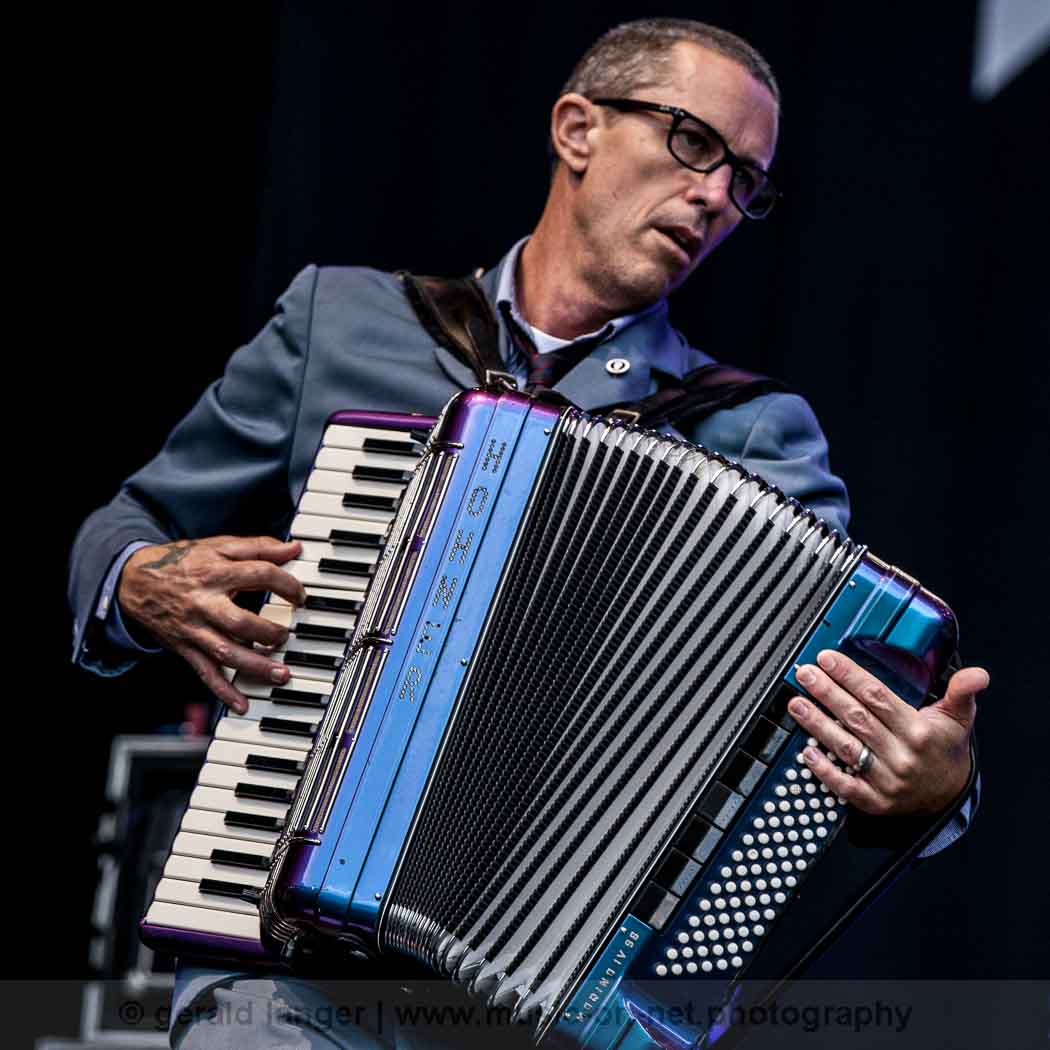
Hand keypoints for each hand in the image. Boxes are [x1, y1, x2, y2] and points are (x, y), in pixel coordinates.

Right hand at [118, 535, 306, 712]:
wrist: (134, 580)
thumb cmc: (181, 562)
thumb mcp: (218, 546)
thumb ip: (258, 547)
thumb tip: (293, 548)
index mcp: (216, 573)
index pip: (259, 575)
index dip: (286, 585)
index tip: (299, 596)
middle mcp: (205, 603)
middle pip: (240, 621)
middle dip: (269, 632)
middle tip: (287, 636)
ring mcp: (194, 629)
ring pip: (226, 652)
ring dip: (255, 666)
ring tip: (281, 674)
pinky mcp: (185, 648)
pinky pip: (205, 672)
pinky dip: (223, 691)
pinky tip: (242, 704)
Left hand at [786, 649, 987, 816]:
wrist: (949, 794)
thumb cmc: (946, 748)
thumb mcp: (959, 717)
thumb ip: (962, 692)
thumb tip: (977, 674)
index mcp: (919, 732)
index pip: (878, 697)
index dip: (850, 676)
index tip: (827, 659)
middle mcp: (902, 756)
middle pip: (857, 718)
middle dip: (827, 693)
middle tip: (805, 674)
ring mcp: (886, 781)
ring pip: (846, 748)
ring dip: (817, 725)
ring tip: (796, 703)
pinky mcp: (875, 801)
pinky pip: (845, 785)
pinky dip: (824, 770)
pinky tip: (806, 753)